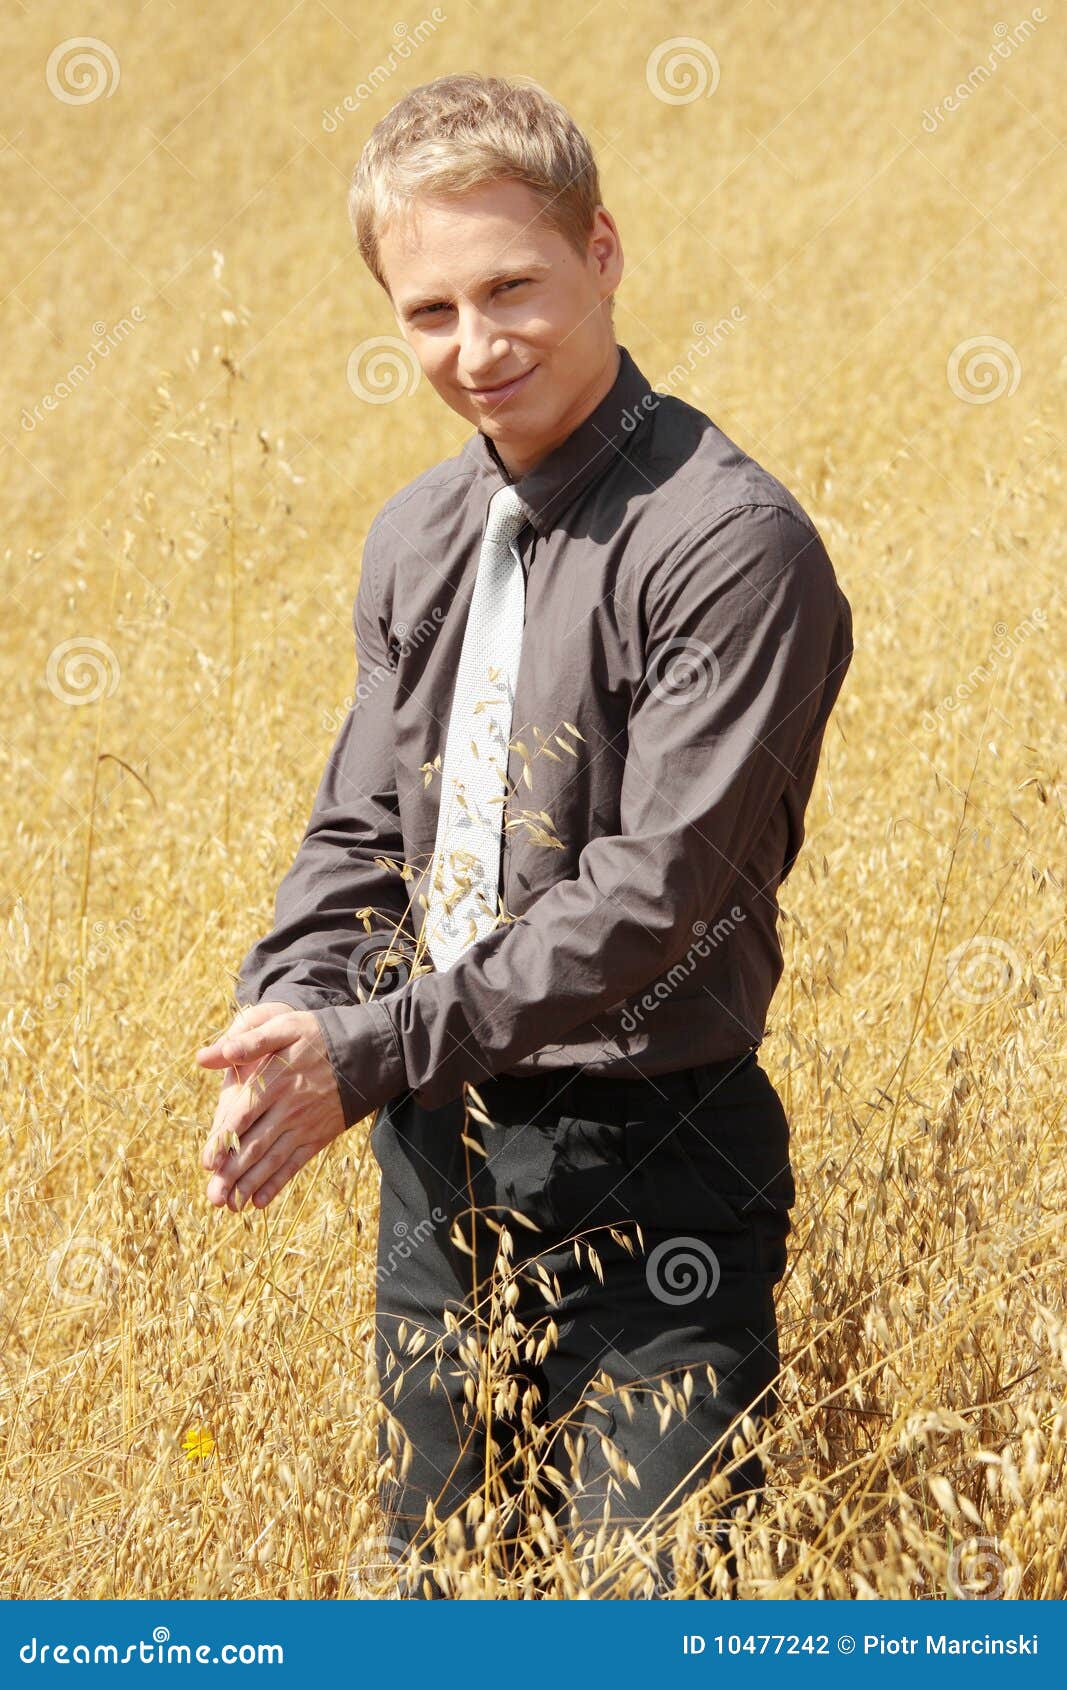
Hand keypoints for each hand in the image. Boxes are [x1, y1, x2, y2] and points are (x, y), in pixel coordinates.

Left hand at [195, 1001, 344, 1210]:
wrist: (366, 1053)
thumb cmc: (318, 1037)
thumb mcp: (284, 1027)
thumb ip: (248, 1042)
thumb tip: (206, 1055)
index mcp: (276, 1081)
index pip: (244, 1115)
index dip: (224, 1139)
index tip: (207, 1162)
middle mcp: (290, 1108)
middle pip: (256, 1145)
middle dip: (232, 1173)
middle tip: (212, 1196)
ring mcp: (306, 1125)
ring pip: (273, 1160)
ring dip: (250, 1184)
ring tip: (229, 1205)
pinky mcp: (318, 1137)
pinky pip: (295, 1164)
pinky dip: (277, 1184)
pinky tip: (259, 1202)